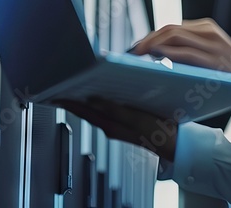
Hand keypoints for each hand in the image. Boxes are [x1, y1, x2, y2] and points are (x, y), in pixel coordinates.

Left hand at [54, 97, 177, 161]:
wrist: (175, 143)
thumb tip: (93, 100)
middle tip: (61, 87)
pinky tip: (101, 94)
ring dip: (85, 100)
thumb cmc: (159, 132)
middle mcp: (111, 126)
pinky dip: (99, 101)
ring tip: (75, 88)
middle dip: (73, 99)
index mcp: (111, 126)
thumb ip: (115, 110)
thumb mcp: (137, 119)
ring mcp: (118, 125)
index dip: (67, 102)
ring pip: (95, 110)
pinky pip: (106, 110)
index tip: (55, 94)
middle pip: (86, 111)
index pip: (82, 111)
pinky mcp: (126, 121)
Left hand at [129, 18, 230, 117]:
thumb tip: (159, 54)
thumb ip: (191, 50)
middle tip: (131, 52)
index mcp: (207, 28)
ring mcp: (212, 43)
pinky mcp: (214, 58)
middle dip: (147, 39)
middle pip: (169, 29)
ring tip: (137, 56)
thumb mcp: (212, 55)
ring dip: (151, 44)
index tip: (137, 48)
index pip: (171, 27)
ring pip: (173, 36)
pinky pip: (184, 52)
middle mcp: (209, 31)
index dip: (151, 36)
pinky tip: (154, 59)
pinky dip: (166, 53)